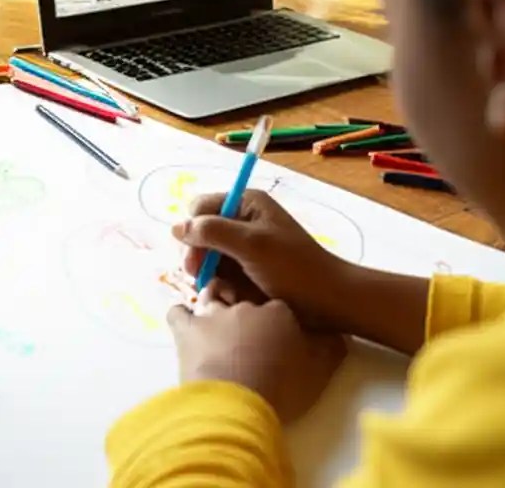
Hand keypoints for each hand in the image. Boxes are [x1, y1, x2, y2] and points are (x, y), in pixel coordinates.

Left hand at [168, 290, 344, 423]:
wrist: (236, 403)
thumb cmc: (281, 388)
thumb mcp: (320, 371)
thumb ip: (329, 349)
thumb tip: (338, 336)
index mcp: (278, 311)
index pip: (278, 304)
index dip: (278, 317)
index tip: (279, 332)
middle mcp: (244, 305)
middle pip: (244, 296)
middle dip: (245, 308)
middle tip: (248, 331)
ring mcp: (212, 314)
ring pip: (211, 295)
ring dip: (214, 304)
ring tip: (219, 324)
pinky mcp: (186, 329)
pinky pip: (179, 312)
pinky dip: (183, 316)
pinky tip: (187, 324)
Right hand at [174, 190, 355, 326]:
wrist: (328, 301)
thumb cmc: (294, 269)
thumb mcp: (251, 245)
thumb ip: (212, 232)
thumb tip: (176, 228)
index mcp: (247, 203)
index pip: (201, 207)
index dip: (192, 229)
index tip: (194, 257)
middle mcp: (243, 219)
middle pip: (201, 230)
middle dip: (197, 254)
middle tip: (199, 278)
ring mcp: (245, 244)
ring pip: (207, 253)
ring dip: (207, 271)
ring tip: (216, 290)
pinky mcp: (247, 266)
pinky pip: (220, 270)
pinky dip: (218, 281)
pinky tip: (225, 294)